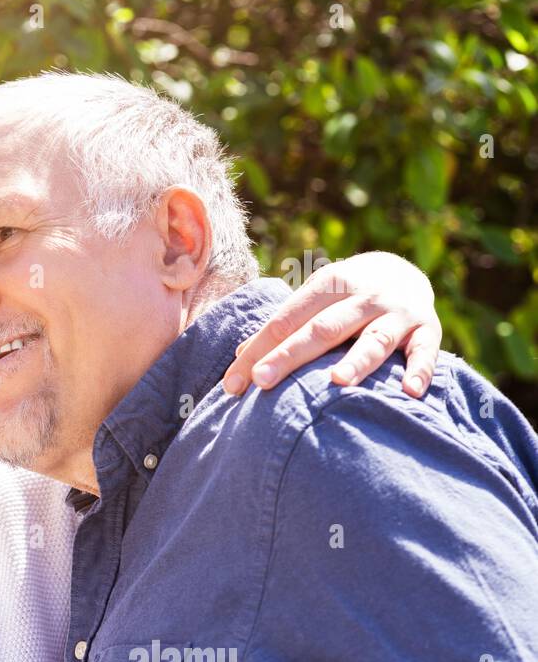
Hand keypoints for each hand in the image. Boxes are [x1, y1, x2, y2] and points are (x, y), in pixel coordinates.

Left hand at [221, 251, 441, 397]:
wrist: (403, 269)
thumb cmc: (343, 296)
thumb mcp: (313, 300)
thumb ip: (282, 325)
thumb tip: (239, 355)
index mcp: (327, 286)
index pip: (286, 322)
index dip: (258, 352)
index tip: (233, 384)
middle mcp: (362, 297)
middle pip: (322, 330)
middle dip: (290, 355)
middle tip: (262, 381)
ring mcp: (397, 313)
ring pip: (375, 339)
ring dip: (358, 360)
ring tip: (338, 381)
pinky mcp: (429, 329)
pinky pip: (426, 351)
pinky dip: (421, 370)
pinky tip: (410, 391)